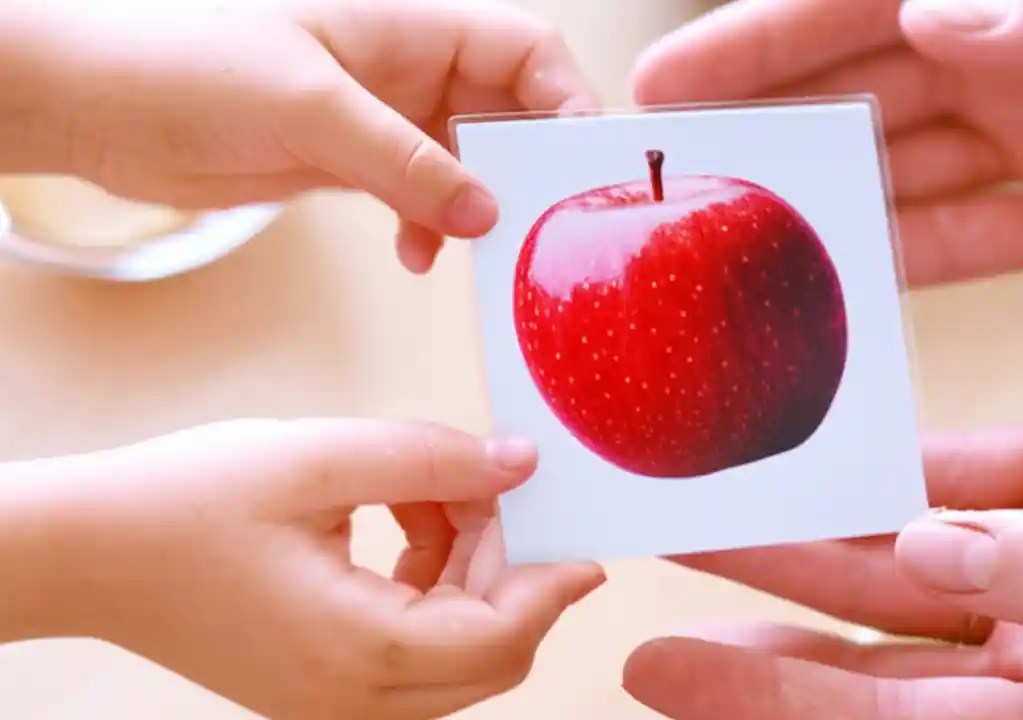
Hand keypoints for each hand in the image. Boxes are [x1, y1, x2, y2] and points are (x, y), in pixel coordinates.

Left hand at [0, 0, 595, 272]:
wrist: (97, 108)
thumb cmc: (185, 67)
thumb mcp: (310, 108)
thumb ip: (405, 161)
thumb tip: (485, 212)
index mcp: (409, 27)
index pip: (524, 52)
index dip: (564, 101)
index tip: (576, 165)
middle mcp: (406, 70)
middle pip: (508, 112)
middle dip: (528, 168)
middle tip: (540, 226)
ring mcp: (381, 119)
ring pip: (468, 163)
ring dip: (481, 209)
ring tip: (480, 252)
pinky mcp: (352, 163)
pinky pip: (422, 198)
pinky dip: (432, 229)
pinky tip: (416, 256)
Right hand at [0, 419, 602, 719]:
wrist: (88, 551)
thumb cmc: (188, 501)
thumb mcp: (325, 457)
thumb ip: (437, 460)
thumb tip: (521, 467)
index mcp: (359, 653)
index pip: (503, 636)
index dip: (554, 584)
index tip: (590, 541)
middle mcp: (351, 703)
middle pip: (489, 653)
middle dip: (505, 567)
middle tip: (481, 487)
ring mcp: (331, 705)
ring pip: (453, 652)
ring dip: (464, 571)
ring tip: (426, 492)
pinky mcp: (317, 687)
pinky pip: (410, 651)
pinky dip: (427, 587)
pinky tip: (398, 522)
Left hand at [623, 402, 1022, 717]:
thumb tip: (927, 554)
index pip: (879, 716)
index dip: (762, 696)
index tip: (653, 668)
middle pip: (863, 638)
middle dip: (753, 611)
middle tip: (642, 574)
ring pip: (902, 549)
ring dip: (809, 526)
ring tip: (708, 498)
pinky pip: (978, 469)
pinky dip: (907, 459)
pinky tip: (835, 446)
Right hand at [631, 0, 1022, 285]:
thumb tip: (934, 18)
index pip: (865, 2)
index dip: (758, 38)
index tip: (666, 84)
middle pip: (866, 91)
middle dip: (768, 130)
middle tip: (670, 181)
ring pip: (913, 174)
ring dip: (828, 210)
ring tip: (732, 255)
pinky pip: (987, 240)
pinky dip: (915, 266)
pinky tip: (849, 293)